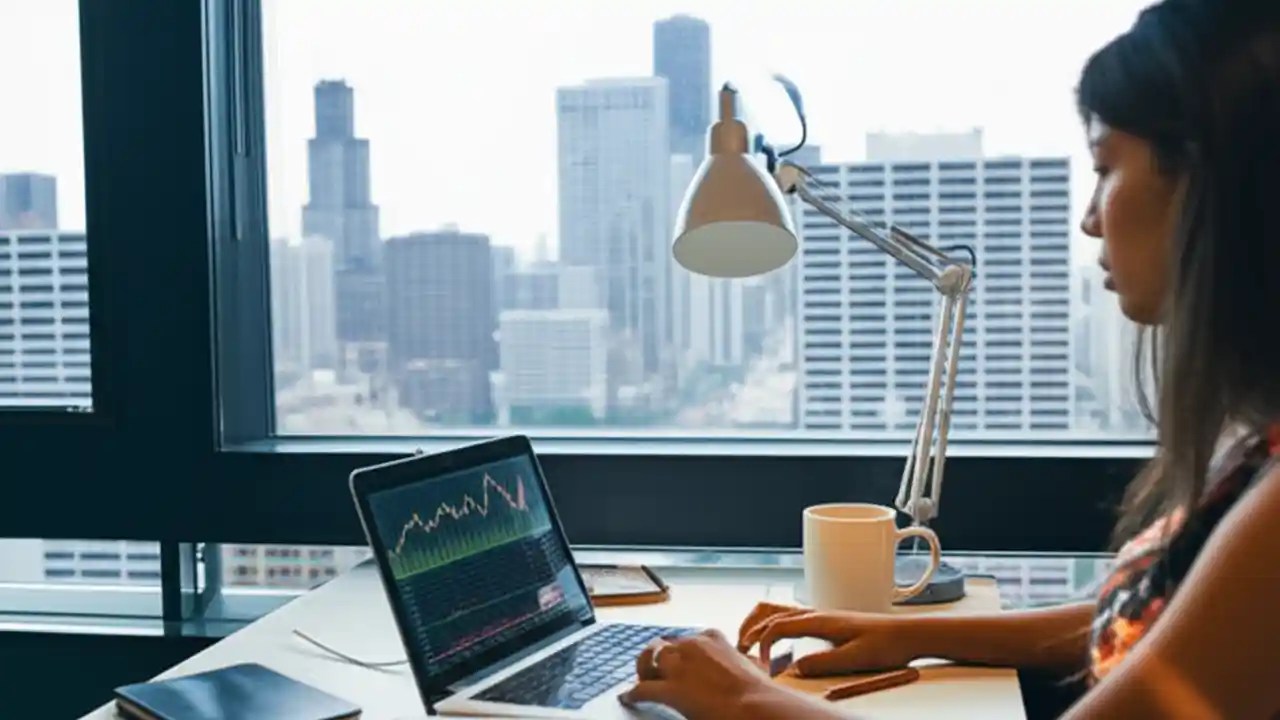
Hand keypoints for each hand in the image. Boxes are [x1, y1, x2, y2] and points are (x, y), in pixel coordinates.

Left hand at [619, 629, 775, 718]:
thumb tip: (747, 673)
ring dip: (644, 670)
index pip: (692, 639)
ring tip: (641, 678)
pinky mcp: (669, 690)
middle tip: (656, 667)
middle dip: (660, 657)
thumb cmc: (761, 694)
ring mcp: (678, 666)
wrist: (756, 707)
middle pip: (665, 646)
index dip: (685, 651)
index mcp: (713, 639)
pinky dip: (633, 694)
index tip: (685, 659)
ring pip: (649, 661)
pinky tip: (628, 699)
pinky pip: (642, 689)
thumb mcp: (752, 670)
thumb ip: (741, 666)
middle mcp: (692, 646)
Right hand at [737, 601, 919, 675]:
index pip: (778, 626)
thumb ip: (823, 662)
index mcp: (820, 620)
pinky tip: (776, 640)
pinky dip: (773, 624)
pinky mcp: (825, 623)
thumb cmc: (886, 644)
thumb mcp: (855, 657)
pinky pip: (790, 617)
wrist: (907, 634)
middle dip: (749, 629)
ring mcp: (820, 616)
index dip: (762, 644)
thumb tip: (795, 667)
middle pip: (769, 612)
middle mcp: (816, 614)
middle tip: (739, 649)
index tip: (762, 665)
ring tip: (748, 641)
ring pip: (777, 610)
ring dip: (758, 623)